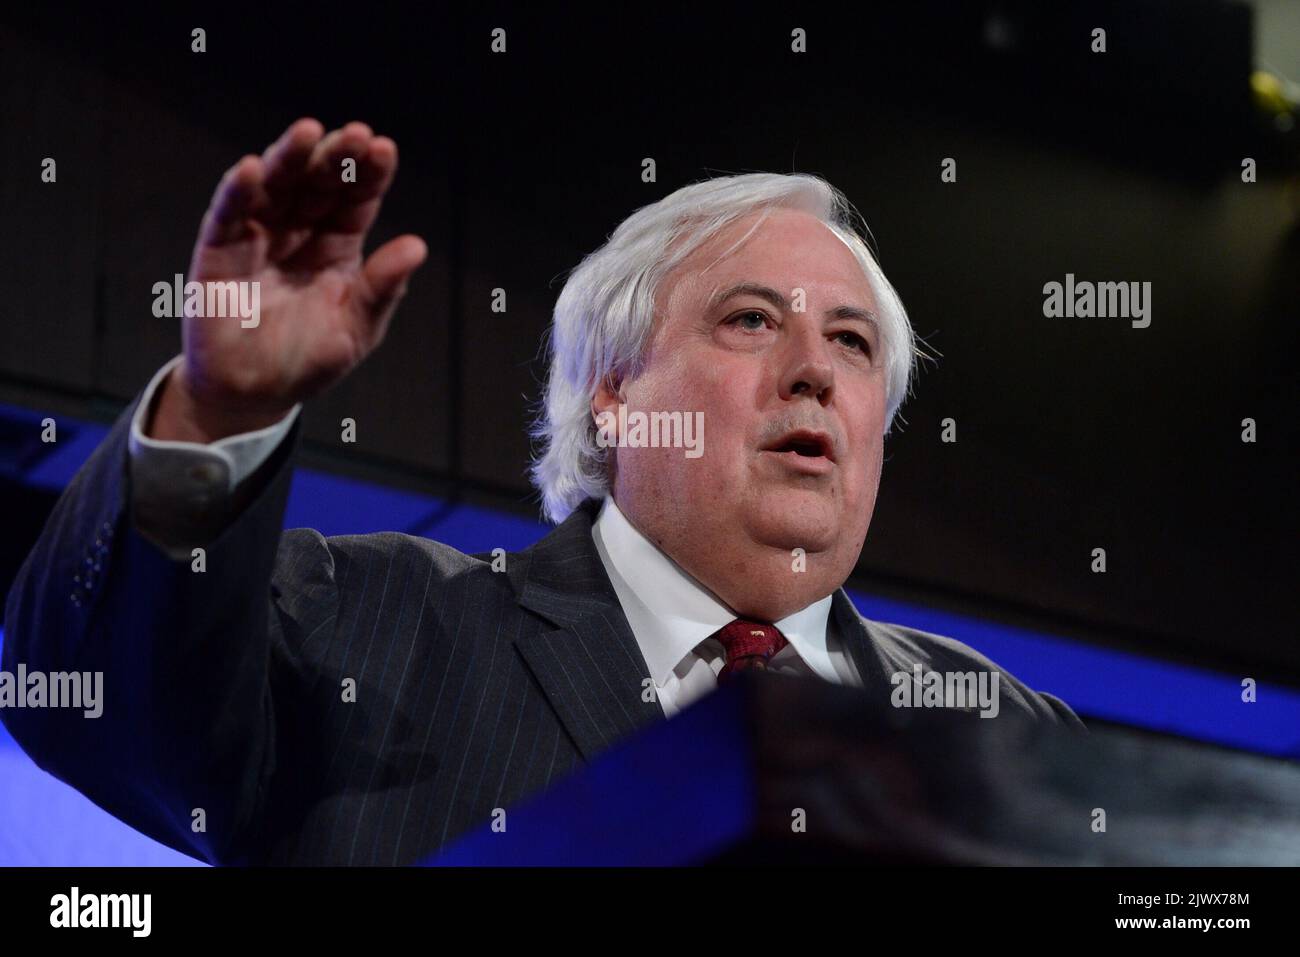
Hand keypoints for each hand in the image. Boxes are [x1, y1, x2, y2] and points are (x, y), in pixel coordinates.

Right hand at [151, 118, 425, 441]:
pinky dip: (239, 190)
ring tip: (308, 132)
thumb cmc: (308, 360)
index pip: (355, 200)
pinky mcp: (219, 249)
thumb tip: (417, 246)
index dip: (368, 174)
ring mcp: (259, 235)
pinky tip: (254, 168)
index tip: (383, 148)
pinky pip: (228, 213)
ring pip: (275, 186)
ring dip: (290, 158)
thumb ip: (382, 289)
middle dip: (335, 158)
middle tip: (354, 134)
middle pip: (318, 183)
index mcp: (338, 247)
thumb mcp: (356, 329)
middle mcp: (299, 231)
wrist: (253, 393)